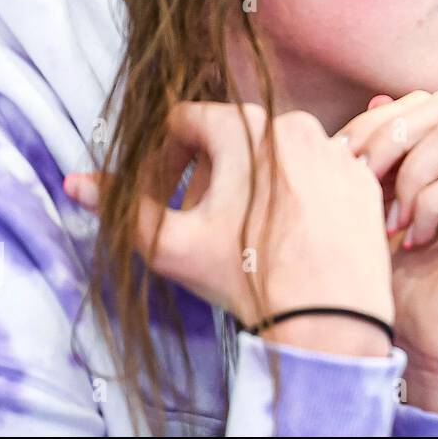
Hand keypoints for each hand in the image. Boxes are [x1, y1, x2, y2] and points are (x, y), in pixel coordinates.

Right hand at [65, 102, 394, 357]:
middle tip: (200, 221)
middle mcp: (297, 124)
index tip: (158, 194)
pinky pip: (317, 175)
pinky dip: (298, 197)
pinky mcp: (362, 178)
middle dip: (207, 175)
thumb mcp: (171, 243)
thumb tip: (75, 182)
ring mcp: (336, 150)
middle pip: (232, 139)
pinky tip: (290, 236)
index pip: (184, 121)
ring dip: (252, 184)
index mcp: (246, 126)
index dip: (161, 157)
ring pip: (276, 156)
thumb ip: (123, 206)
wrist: (332, 316)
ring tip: (246, 233)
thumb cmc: (248, 275)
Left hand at [337, 90, 437, 410]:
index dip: (384, 122)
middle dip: (391, 141)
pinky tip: (415, 240)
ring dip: (410, 176)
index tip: (343, 162)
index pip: (437, 103)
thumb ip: (391, 150)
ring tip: (393, 221)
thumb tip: (377, 98)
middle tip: (360, 184)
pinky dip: (429, 206)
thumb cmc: (406, 275)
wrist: (430, 343)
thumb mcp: (387, 198)